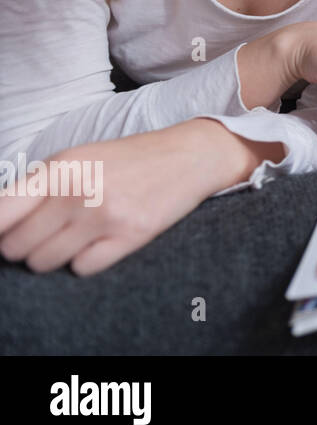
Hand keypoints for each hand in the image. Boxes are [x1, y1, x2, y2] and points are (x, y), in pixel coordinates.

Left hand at [0, 118, 281, 274]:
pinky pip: (81, 269)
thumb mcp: (79, 158)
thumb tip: (0, 222)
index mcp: (60, 168)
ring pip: (44, 262)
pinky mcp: (130, 235)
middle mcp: (78, 191)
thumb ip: (38, 186)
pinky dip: (84, 262)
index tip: (6, 234)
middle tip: (46, 235)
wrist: (189, 156)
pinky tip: (100, 242)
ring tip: (74, 238)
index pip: (0, 213)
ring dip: (53, 256)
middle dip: (24, 247)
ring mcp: (104, 215)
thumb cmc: (129, 159)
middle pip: (17, 246)